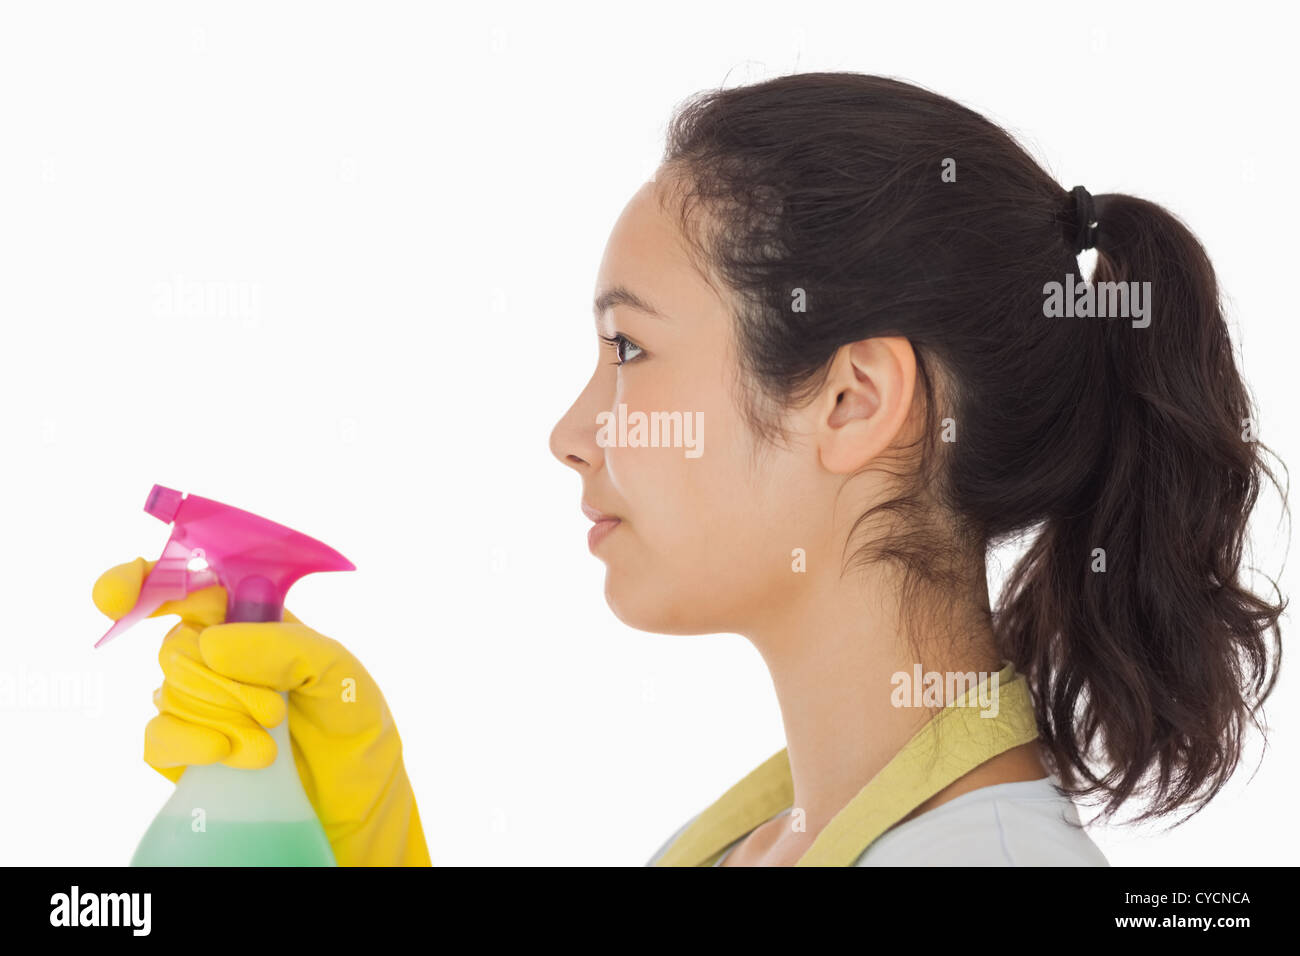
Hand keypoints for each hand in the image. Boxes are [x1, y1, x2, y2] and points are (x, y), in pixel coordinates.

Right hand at [93, 557, 430, 865]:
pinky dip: (190, 743)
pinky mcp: (183, 750)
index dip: (143, 582)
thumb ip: (286, 646)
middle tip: (276, 710)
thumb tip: (212, 643)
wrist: (351, 799)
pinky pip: (159, 736)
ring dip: (223, 717)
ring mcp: (196, 703)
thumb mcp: (337, 672)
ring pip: (168, 692)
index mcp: (252, 620)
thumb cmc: (350, 723)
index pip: (187, 585)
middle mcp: (216, 656)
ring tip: (271, 743)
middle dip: (225, 681)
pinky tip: (226, 753)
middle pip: (178, 645)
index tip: (118, 598)